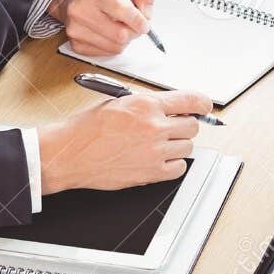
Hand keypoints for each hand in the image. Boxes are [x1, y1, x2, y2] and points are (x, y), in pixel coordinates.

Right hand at [38, 90, 208, 193]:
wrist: (69, 153)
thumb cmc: (88, 128)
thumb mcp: (119, 102)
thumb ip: (149, 105)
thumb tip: (172, 109)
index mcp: (147, 104)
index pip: (191, 101)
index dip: (202, 104)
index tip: (204, 107)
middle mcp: (154, 126)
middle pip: (192, 126)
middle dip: (184, 126)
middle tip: (171, 128)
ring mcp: (155, 151)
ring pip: (187, 147)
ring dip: (177, 145)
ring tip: (158, 145)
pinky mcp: (151, 172)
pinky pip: (179, 168)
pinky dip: (173, 164)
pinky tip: (159, 160)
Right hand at [51, 0, 155, 55]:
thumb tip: (147, 14)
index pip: (119, 9)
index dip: (137, 19)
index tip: (145, 24)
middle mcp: (80, 11)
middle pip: (119, 34)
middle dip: (134, 32)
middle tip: (136, 25)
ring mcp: (76, 30)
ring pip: (115, 47)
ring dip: (125, 40)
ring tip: (121, 27)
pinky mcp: (76, 45)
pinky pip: (106, 53)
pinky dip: (114, 46)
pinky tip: (109, 33)